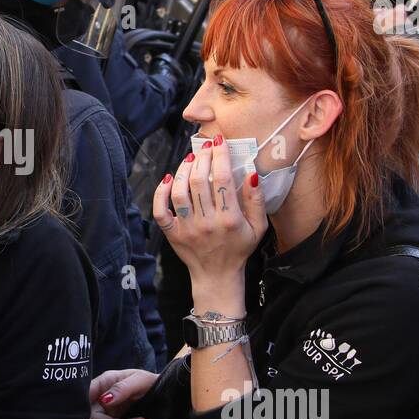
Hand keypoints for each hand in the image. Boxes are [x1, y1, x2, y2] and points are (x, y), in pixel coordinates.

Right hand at [88, 368, 156, 418]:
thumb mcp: (140, 380)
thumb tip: (104, 400)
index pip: (83, 396)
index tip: (107, 415)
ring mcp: (103, 415)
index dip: (87, 409)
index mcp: (102, 383)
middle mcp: (98, 400)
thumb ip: (122, 388)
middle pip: (88, 418)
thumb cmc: (150, 382)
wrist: (166, 395)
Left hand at [153, 135, 267, 293]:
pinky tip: (168, 179)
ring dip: (183, 170)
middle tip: (204, 146)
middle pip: (200, 181)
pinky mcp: (172, 234)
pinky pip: (160, 211)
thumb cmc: (239, 249)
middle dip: (202, 157)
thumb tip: (251, 172)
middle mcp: (207, 223)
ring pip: (179, 192)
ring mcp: (187, 229)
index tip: (219, 141)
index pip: (223, 179)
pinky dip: (160, 193)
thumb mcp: (258, 227)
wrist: (217, 276)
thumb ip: (256, 200)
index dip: (220, 156)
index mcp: (230, 220)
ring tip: (190, 158)